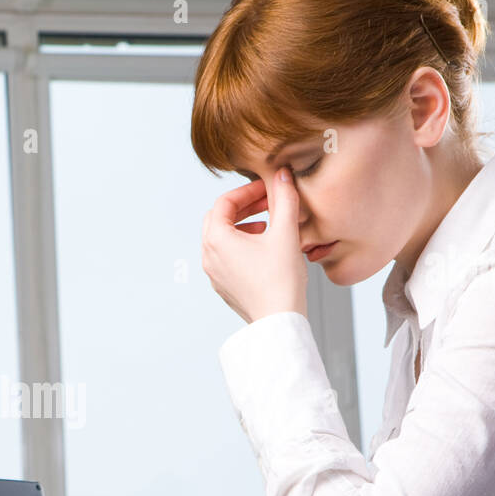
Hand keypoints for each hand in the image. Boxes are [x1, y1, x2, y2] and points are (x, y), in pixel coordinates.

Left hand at [201, 167, 308, 323]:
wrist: (279, 321)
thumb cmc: (281, 280)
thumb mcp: (286, 232)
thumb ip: (284, 199)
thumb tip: (283, 174)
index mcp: (217, 240)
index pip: (224, 202)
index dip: (247, 191)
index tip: (268, 190)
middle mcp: (208, 256)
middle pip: (218, 219)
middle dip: (242, 207)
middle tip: (266, 203)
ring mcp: (213, 273)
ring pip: (220, 238)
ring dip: (241, 225)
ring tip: (266, 225)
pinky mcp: (223, 286)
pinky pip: (225, 257)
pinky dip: (240, 245)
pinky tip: (263, 249)